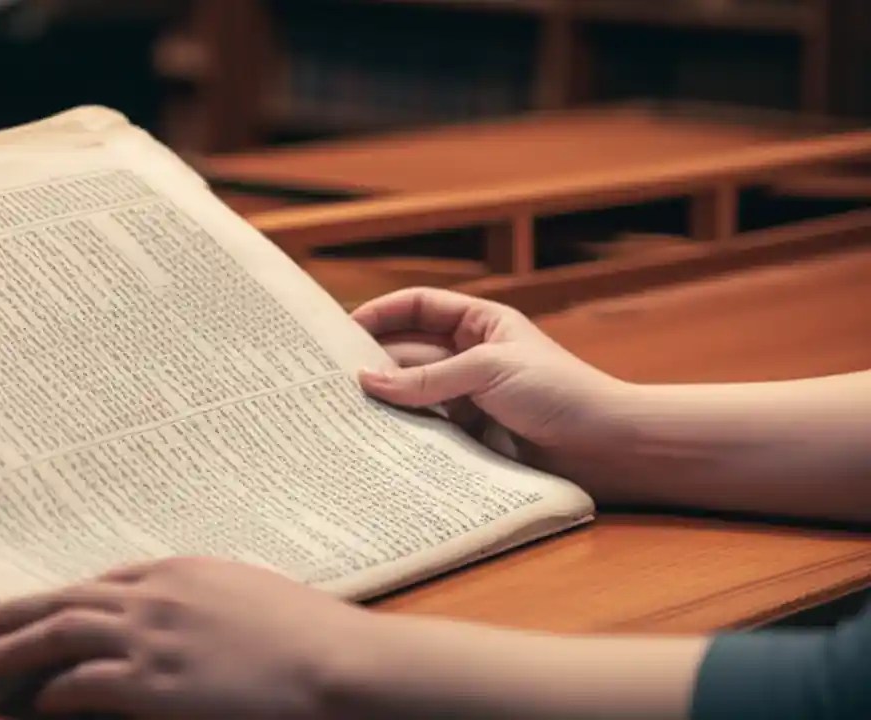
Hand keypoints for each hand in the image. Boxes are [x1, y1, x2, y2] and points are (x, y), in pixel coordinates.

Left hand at [0, 557, 377, 718]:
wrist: (338, 665)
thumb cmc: (313, 637)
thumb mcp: (254, 600)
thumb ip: (212, 603)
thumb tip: (198, 623)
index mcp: (182, 571)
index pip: (105, 581)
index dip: (65, 599)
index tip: (42, 611)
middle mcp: (155, 596)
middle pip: (63, 599)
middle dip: (12, 615)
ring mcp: (149, 638)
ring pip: (55, 635)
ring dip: (6, 651)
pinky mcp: (149, 685)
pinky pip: (80, 684)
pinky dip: (51, 692)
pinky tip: (32, 704)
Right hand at [351, 287, 629, 462]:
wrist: (606, 448)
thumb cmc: (560, 393)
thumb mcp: (489, 371)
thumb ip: (427, 379)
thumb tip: (367, 381)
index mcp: (480, 323)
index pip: (417, 307)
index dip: (380, 313)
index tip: (342, 330)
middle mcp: (469, 356)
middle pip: (407, 351)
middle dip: (373, 361)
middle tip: (330, 377)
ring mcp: (468, 397)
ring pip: (413, 393)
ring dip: (384, 399)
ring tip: (344, 409)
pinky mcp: (469, 435)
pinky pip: (426, 428)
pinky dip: (402, 430)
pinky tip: (376, 436)